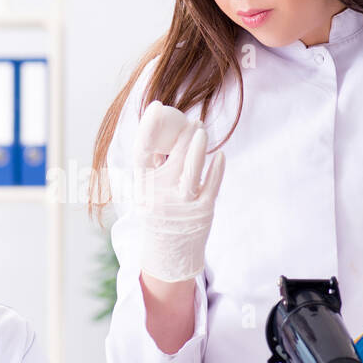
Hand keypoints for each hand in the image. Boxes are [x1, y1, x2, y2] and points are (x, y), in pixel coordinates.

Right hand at [133, 99, 225, 281]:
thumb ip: (157, 165)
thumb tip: (169, 132)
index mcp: (144, 186)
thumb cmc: (159, 215)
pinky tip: (221, 155)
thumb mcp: (148, 192)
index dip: (148, 127)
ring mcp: (182, 203)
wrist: (168, 256)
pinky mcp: (202, 211)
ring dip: (197, 148)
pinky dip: (217, 170)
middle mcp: (160, 194)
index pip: (142, 151)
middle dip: (182, 135)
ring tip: (200, 129)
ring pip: (191, 171)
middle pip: (171, 157)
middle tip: (191, 120)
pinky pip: (211, 185)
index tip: (156, 106)